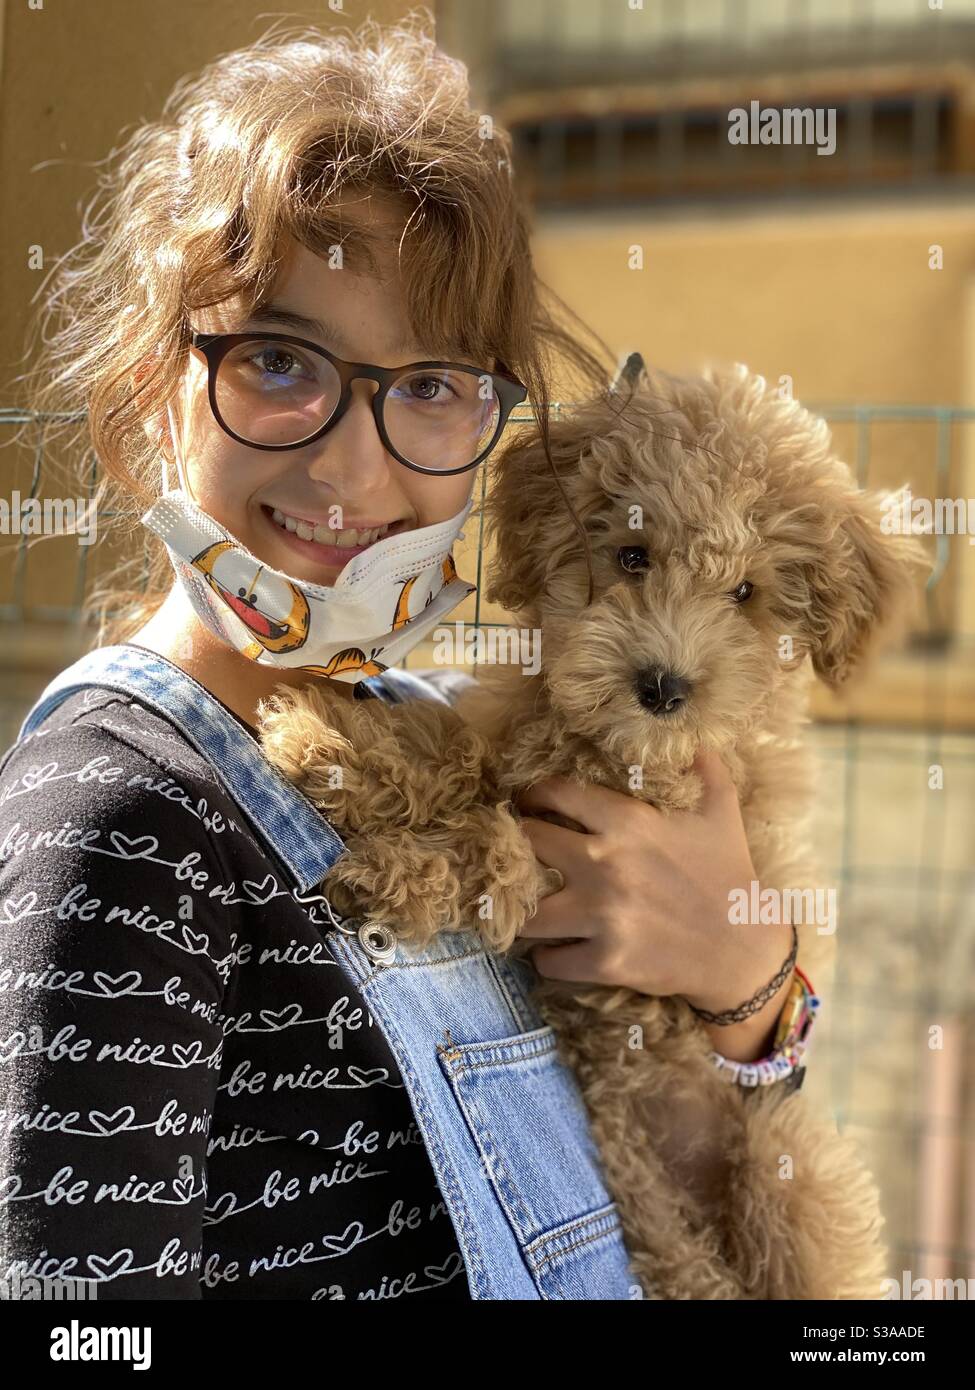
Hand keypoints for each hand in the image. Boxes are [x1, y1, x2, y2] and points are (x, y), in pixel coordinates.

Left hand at [515, 751, 794, 1060]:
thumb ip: (702, 765)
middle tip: (519, 853)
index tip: (528, 804)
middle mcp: (604, 864)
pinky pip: (549, 961)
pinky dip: (548, 958)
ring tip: (529, 906)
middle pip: (528, 844)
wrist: (745, 949)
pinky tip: (556, 949)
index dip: (533, 796)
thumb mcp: (722, 808)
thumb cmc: (730, 873)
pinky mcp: (605, 961)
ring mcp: (601, 915)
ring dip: (524, 909)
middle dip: (519, 846)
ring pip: (527, 911)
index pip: (554, 793)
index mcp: (626, 821)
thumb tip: (690, 732)